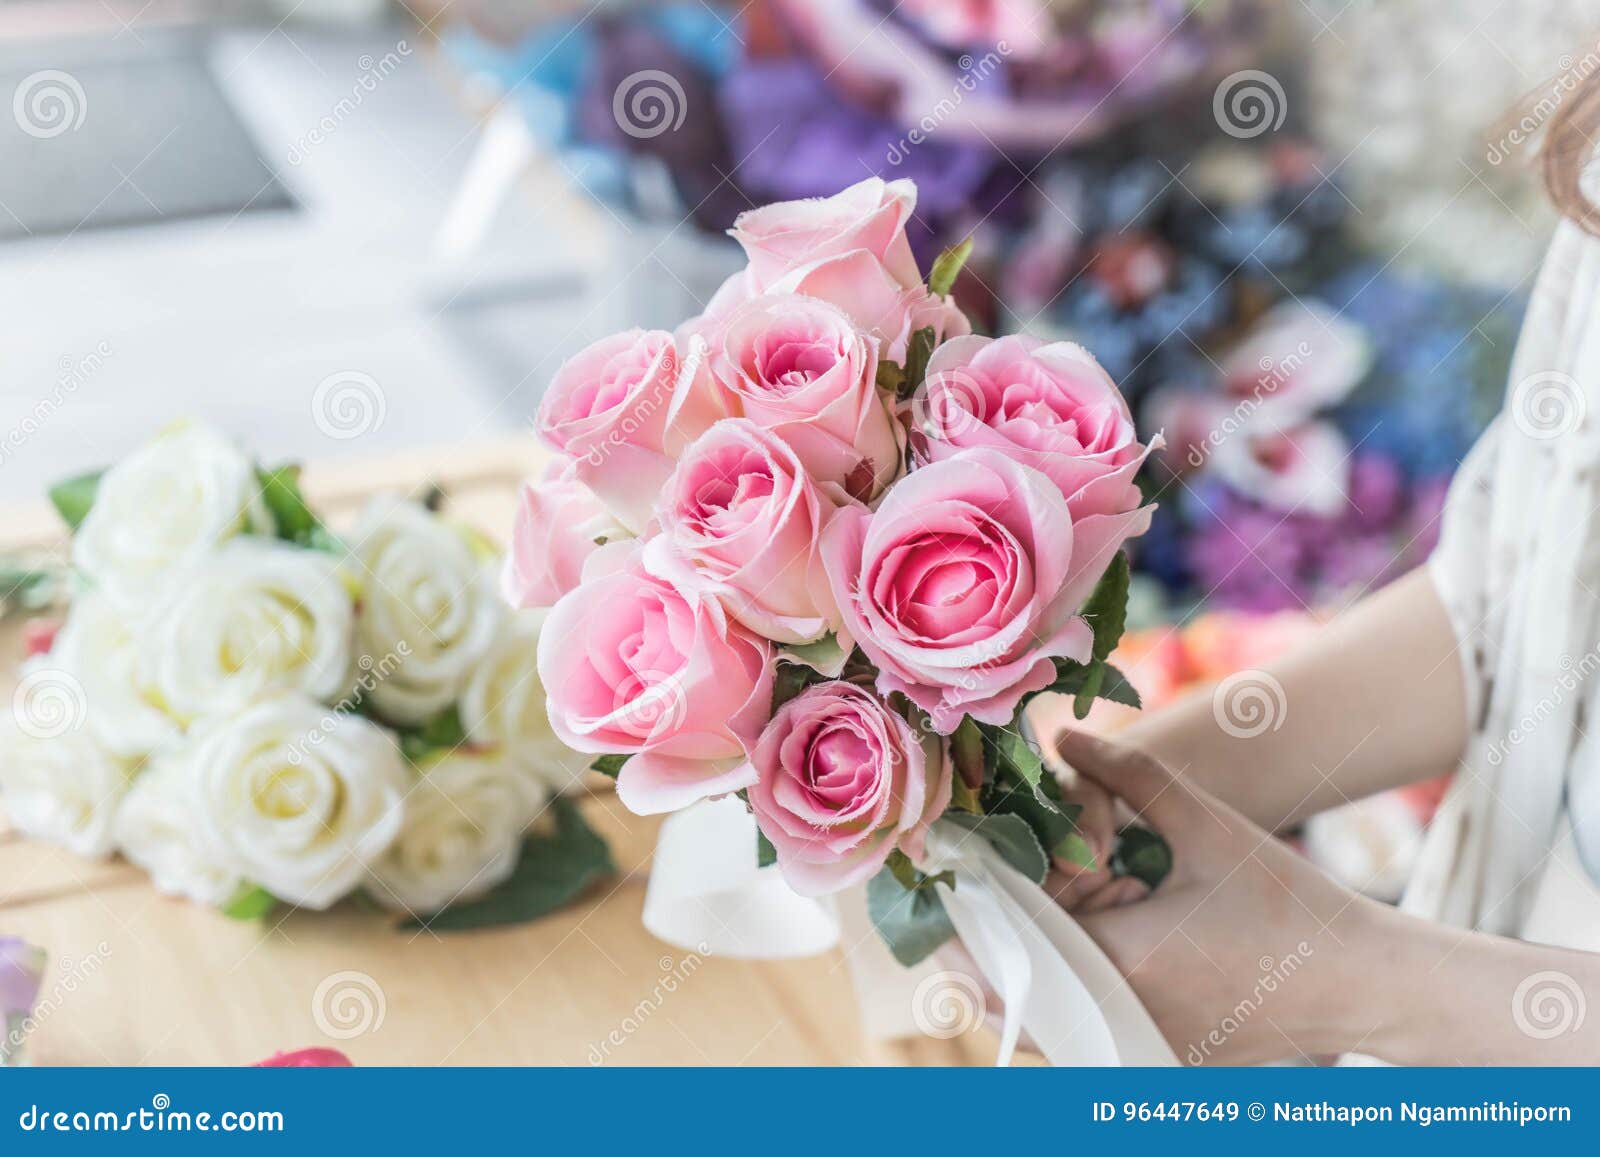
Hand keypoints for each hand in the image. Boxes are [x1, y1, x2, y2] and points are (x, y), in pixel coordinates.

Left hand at [1048, 728, 1388, 1064]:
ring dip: (1058, 950)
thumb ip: (1128, 776)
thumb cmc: (1287, 901)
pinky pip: (1085, 1024)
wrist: (1362, 982)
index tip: (1079, 856)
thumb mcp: (1206, 825)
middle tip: (1105, 877)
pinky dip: (1087, 981)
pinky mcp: (1151, 1058)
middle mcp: (1117, 1017)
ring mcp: (1133, 1047)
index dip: (1032, 880)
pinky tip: (1139, 939)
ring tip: (1123, 906)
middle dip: (1043, 913)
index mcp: (1122, 958)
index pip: (1024, 921)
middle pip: (1027, 964)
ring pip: (1048, 1002)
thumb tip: (1069, 739)